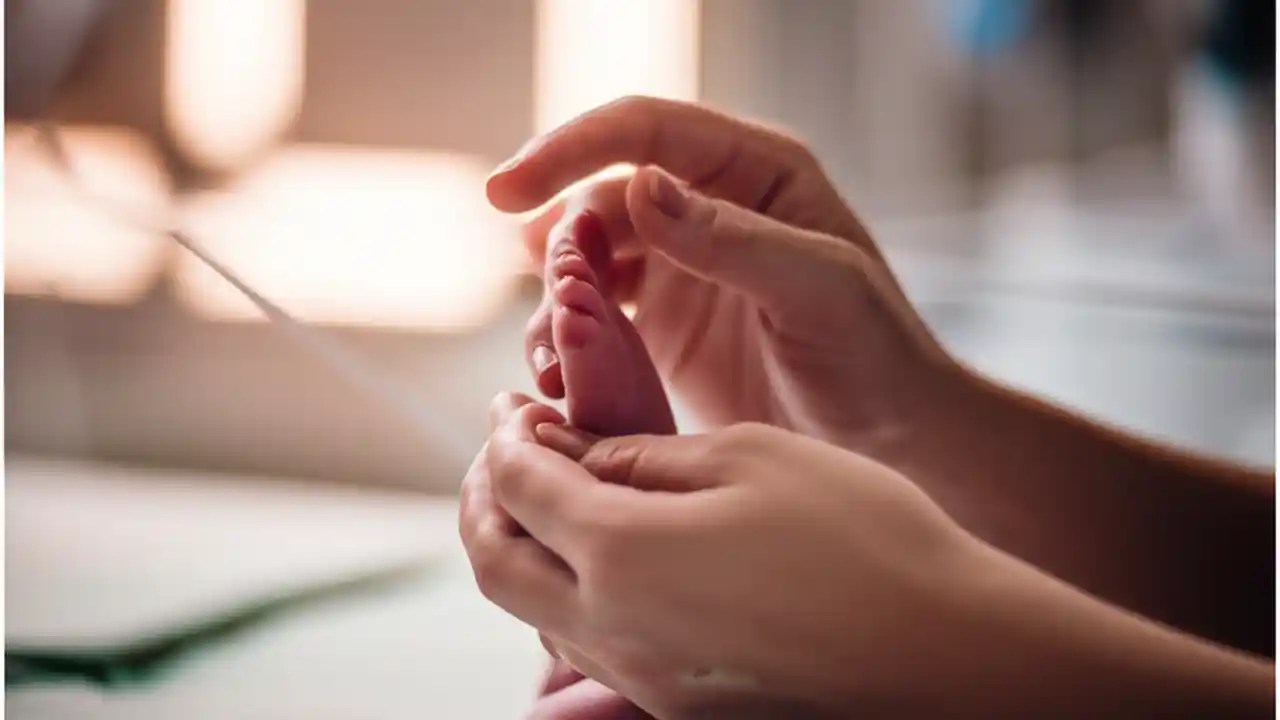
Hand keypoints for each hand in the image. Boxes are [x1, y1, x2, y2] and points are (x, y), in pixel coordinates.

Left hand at [462, 402, 1273, 718]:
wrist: (951, 655)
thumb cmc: (865, 538)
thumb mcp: (751, 458)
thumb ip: (645, 456)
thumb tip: (576, 452)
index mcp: (622, 553)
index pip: (517, 484)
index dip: (505, 436)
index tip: (514, 405)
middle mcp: (613, 629)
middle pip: (493, 562)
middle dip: (483, 497)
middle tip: (504, 450)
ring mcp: (643, 678)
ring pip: (531, 612)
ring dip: (518, 546)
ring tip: (546, 495)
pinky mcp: (677, 707)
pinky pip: (587, 644)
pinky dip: (567, 590)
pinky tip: (608, 554)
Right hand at [498, 97, 957, 457]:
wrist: (889, 443)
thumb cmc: (876, 358)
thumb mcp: (818, 290)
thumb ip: (732, 239)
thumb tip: (640, 186)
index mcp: (755, 172)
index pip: (643, 131)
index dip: (568, 150)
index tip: (505, 192)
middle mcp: (709, 208)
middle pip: (600, 198)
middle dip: (560, 247)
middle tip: (557, 311)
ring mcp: (682, 266)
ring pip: (585, 259)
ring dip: (555, 301)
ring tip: (553, 361)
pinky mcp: (662, 326)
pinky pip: (592, 315)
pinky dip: (566, 341)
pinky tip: (562, 380)